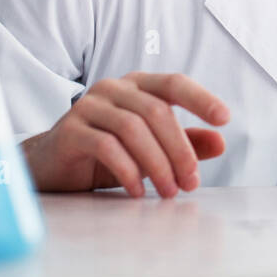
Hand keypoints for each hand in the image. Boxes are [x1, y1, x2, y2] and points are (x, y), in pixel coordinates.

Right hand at [21, 72, 228, 196]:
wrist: (51, 166)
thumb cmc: (105, 154)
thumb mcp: (150, 149)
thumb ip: (184, 142)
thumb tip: (221, 142)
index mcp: (136, 85)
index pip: (173, 83)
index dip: (201, 98)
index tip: (225, 118)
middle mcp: (112, 88)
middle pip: (156, 110)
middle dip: (180, 149)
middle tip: (191, 181)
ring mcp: (88, 106)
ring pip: (133, 128)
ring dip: (157, 164)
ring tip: (169, 192)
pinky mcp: (69, 130)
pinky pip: (106, 146)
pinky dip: (128, 170)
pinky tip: (138, 191)